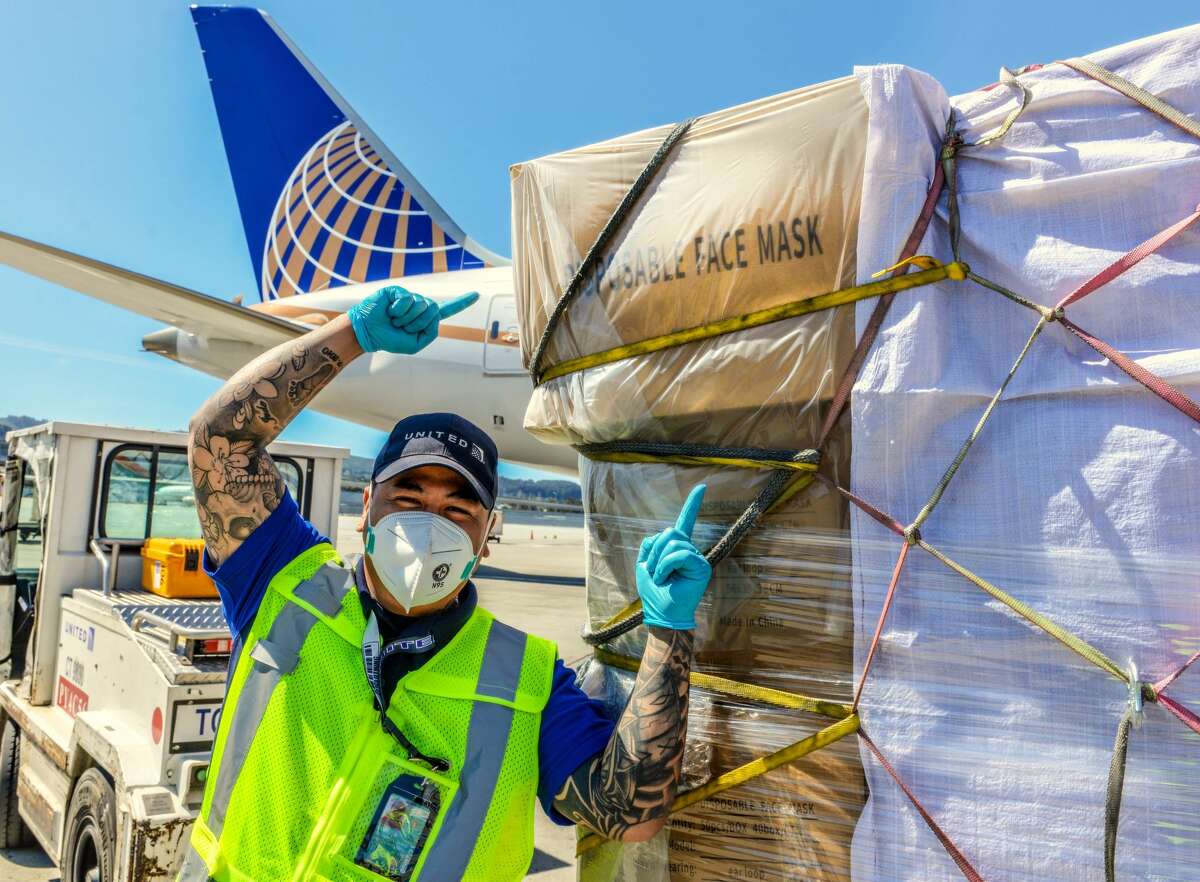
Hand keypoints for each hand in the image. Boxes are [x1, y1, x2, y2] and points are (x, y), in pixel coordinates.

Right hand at [348, 286, 478, 354]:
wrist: (368, 333)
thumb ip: (431, 332)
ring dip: (406, 318)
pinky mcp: (398, 291)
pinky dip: (398, 310)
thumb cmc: (390, 339)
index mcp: (426, 319)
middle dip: (418, 323)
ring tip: (394, 321)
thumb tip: (435, 312)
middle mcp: (420, 305)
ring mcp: (410, 297)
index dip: (462, 302)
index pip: (448, 309)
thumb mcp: (415, 344)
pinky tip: (389, 312)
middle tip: (402, 327)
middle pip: (433, 310)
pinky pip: (407, 300)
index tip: (477, 294)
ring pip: (421, 305)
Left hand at [636, 484, 710, 629]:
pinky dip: (665, 565)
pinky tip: (665, 578)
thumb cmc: (654, 592)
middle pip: (670, 532)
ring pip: (673, 541)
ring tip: (660, 577)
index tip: (702, 487)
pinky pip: (679, 554)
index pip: (686, 521)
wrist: (661, 613)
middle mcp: (690, 550)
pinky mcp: (702, 567)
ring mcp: (697, 558)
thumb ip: (651, 545)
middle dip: (655, 551)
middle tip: (654, 571)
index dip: (693, 504)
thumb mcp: (645, 564)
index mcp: (677, 548)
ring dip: (659, 560)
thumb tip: (663, 535)